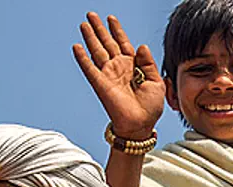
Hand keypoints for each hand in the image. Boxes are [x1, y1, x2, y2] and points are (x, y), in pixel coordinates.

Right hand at [74, 12, 163, 139]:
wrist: (141, 125)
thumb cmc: (150, 108)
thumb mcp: (156, 82)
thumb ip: (149, 63)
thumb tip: (142, 46)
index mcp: (133, 66)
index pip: (123, 43)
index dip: (117, 30)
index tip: (111, 18)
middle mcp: (119, 68)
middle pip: (106, 43)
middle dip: (99, 28)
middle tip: (90, 14)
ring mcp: (108, 75)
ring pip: (97, 51)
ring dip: (90, 37)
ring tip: (83, 24)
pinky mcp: (100, 84)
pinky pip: (89, 68)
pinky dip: (82, 58)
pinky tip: (76, 47)